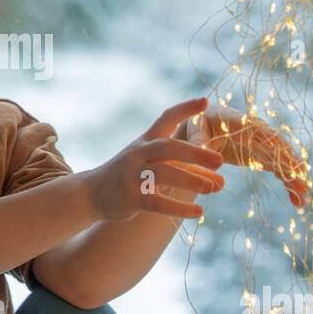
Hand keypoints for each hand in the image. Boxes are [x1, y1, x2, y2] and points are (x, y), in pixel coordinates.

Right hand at [87, 97, 224, 222]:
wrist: (92, 193)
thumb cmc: (130, 176)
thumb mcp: (150, 163)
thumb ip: (182, 168)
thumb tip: (219, 180)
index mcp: (146, 141)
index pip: (166, 118)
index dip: (185, 109)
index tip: (205, 101)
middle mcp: (139, 154)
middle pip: (168, 147)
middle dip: (195, 153)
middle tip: (220, 161)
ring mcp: (133, 175)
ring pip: (164, 174)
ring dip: (191, 180)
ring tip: (215, 188)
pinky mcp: (130, 198)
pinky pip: (158, 202)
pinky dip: (179, 207)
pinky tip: (198, 212)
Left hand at [184, 103, 307, 208]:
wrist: (204, 127)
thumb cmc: (198, 125)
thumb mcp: (196, 131)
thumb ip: (198, 141)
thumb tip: (202, 154)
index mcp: (239, 121)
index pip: (258, 130)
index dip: (271, 141)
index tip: (283, 152)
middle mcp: (257, 131)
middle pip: (278, 147)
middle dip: (289, 163)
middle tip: (301, 180)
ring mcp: (263, 145)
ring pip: (283, 160)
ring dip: (294, 177)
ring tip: (303, 195)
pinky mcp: (263, 157)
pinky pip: (280, 170)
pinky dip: (288, 184)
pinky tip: (297, 201)